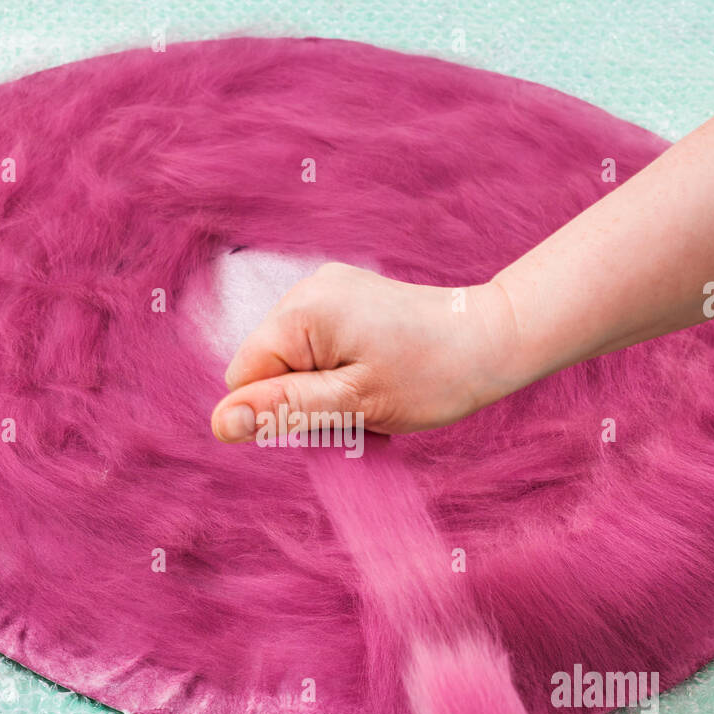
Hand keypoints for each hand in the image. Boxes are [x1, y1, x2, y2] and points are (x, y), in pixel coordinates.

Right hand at [209, 263, 523, 440]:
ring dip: (322, 388)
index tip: (332, 414)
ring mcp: (329, 289)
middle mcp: (308, 290)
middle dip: (303, 399)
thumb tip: (219, 424)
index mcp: (301, 311)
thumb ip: (282, 411)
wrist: (494, 340)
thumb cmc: (431, 376)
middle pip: (268, 366)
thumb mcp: (352, 403)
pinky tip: (375, 374)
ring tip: (372, 391)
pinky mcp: (348, 297)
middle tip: (359, 407)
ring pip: (293, 360)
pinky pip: (317, 346)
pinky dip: (337, 370)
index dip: (278, 409)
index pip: (244, 375)